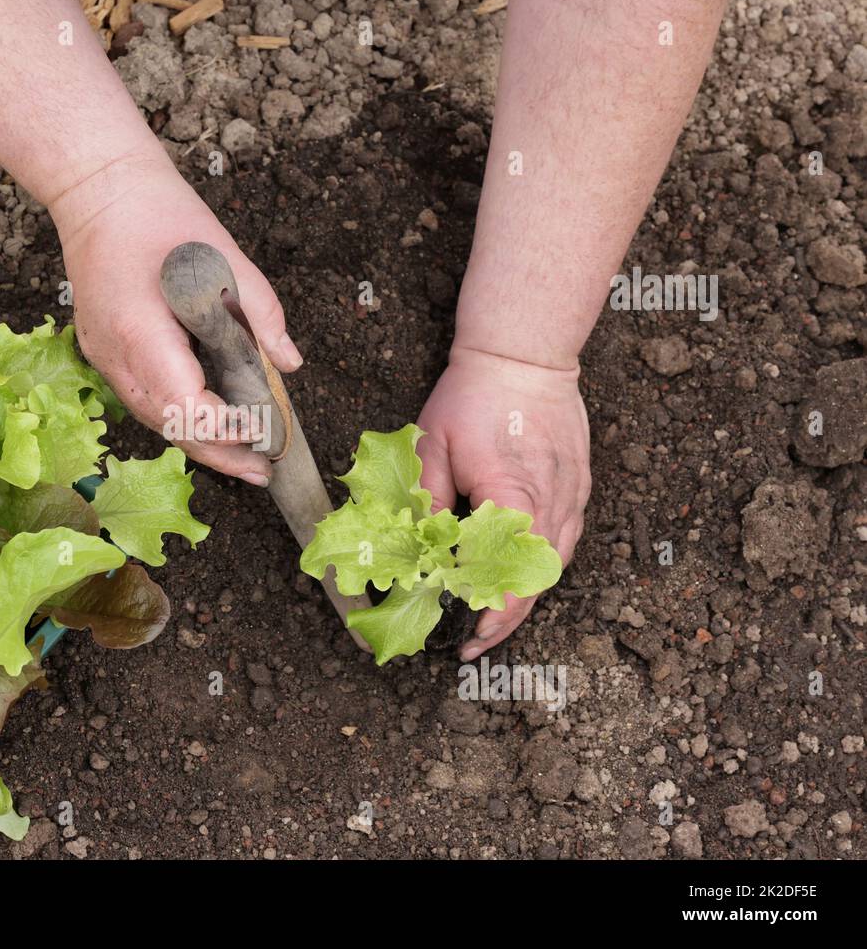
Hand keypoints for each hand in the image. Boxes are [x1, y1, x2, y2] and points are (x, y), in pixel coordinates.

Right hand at [49, 150, 300, 483]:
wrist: (98, 190)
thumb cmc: (160, 214)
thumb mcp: (225, 257)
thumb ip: (259, 315)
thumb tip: (288, 364)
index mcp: (142, 332)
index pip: (184, 407)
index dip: (225, 430)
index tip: (263, 432)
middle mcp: (115, 354)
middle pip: (168, 426)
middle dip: (218, 454)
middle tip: (262, 471)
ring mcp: (103, 357)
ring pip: (154, 418)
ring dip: (199, 441)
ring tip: (244, 458)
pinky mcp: (104, 352)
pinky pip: (145, 398)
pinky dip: (179, 416)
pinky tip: (212, 423)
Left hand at [416, 345, 590, 659]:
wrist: (524, 355)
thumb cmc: (473, 397)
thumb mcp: (432, 448)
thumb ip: (427, 504)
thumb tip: (420, 553)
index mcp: (515, 496)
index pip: (511, 575)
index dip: (493, 615)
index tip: (470, 639)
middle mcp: (553, 503)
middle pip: (537, 581)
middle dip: (508, 619)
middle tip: (476, 643)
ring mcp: (573, 496)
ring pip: (555, 566)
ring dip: (526, 596)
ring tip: (494, 620)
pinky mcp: (579, 487)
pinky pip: (564, 541)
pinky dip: (541, 566)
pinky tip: (519, 577)